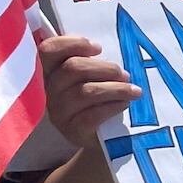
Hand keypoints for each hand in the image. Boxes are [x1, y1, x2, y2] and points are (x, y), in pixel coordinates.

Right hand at [38, 32, 138, 148]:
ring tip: (133, 90)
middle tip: (124, 74)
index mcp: (50, 73)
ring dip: (116, 88)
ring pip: (85, 91)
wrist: (101, 138)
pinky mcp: (71, 130)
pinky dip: (113, 106)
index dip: (72, 44)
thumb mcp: (90, 77)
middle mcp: (49, 91)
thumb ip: (89, 62)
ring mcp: (58, 112)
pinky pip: (92, 114)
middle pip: (72, 68)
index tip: (98, 48)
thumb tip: (101, 48)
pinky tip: (124, 104)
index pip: (48, 50)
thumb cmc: (97, 100)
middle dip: (105, 68)